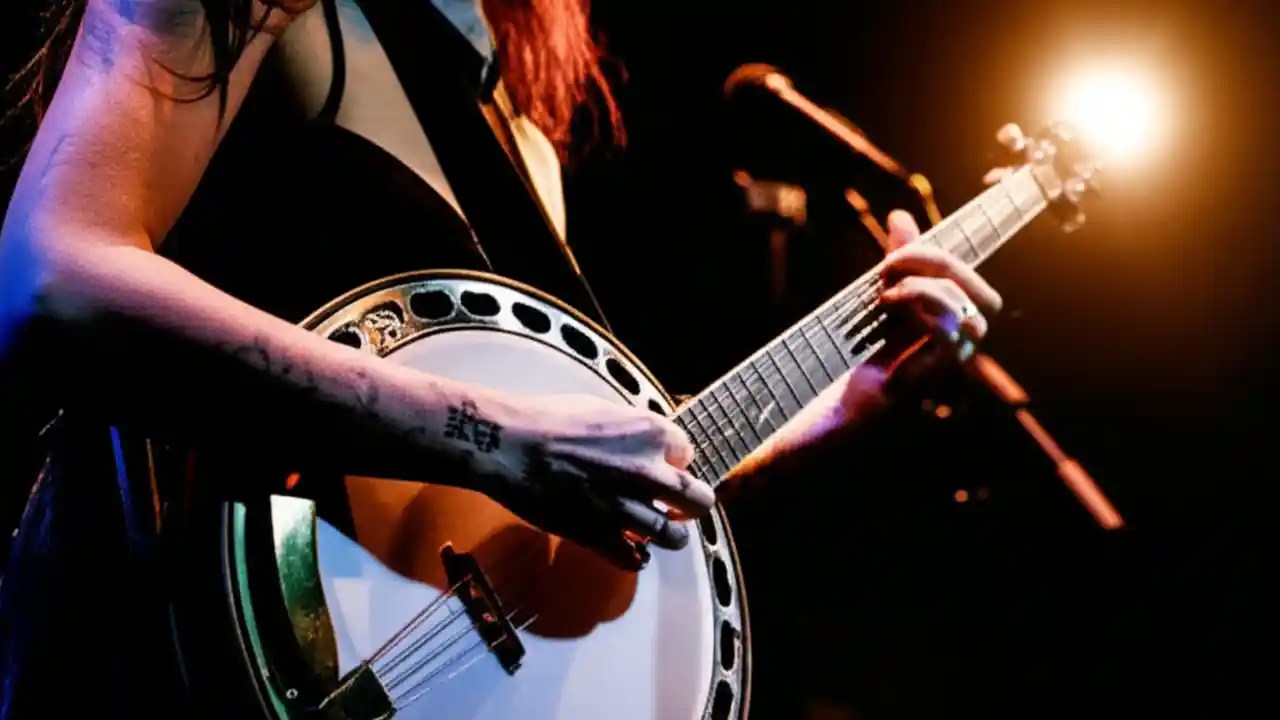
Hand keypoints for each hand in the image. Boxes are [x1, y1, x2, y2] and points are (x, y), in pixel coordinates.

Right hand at [470, 393, 713, 570]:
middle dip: (693, 502)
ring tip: (662, 532)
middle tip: (682, 504)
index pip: (687, 453)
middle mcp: (647, 472)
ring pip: (673, 536)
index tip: (665, 464)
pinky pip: (634, 559)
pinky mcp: (600, 535)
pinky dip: (637, 558)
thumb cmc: (550, 419)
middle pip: (698, 500)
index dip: (676, 460)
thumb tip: (645, 442)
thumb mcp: (602, 409)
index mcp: (651, 433)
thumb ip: (633, 429)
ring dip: (670, 534)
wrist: (511, 446)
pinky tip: (634, 551)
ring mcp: (626, 508)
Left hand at [873, 209, 1002, 396]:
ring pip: (974, 314)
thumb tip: (901, 214)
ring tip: (885, 294)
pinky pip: (952, 334)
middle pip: (988, 298)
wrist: (835, 398)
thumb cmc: (861, 351)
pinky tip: (889, 306)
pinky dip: (922, 307)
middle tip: (891, 263)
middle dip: (942, 264)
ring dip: (925, 288)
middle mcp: (962, 346)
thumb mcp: (883, 293)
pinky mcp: (934, 377)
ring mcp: (953, 364)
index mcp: (956, 323)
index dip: (939, 255)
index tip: (893, 252)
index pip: (972, 283)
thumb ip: (898, 258)